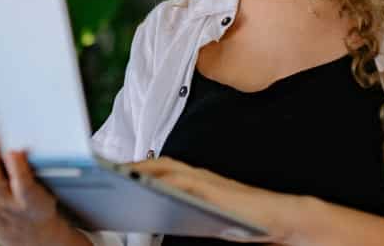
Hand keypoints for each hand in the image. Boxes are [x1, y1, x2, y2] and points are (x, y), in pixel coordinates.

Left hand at [129, 157, 301, 243]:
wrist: (280, 217)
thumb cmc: (246, 219)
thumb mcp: (210, 213)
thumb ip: (187, 207)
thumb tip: (158, 212)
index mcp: (196, 181)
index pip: (161, 168)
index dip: (137, 167)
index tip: (112, 170)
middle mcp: (198, 176)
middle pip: (159, 163)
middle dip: (132, 164)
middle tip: (104, 167)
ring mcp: (206, 182)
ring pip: (166, 167)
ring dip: (140, 168)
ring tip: (115, 173)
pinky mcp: (212, 191)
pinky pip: (181, 182)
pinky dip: (161, 179)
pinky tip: (143, 183)